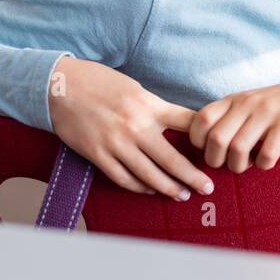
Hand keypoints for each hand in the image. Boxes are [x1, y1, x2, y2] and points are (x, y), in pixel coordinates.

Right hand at [47, 57, 212, 199]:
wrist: (61, 86)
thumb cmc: (99, 83)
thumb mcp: (134, 88)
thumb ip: (155, 107)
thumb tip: (180, 124)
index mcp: (149, 104)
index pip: (187, 122)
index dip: (205, 138)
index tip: (217, 150)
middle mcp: (136, 125)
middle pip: (172, 159)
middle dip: (193, 177)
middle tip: (207, 188)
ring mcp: (116, 143)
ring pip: (149, 175)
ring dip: (168, 188)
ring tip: (182, 195)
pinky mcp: (98, 155)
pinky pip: (123, 178)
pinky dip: (139, 187)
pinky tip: (150, 189)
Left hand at [189, 81, 279, 173]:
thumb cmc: (266, 109)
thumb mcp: (243, 105)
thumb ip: (223, 118)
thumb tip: (199, 147)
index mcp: (232, 100)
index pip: (202, 119)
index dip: (198, 140)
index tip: (207, 149)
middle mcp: (247, 104)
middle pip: (217, 138)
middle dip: (215, 160)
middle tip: (224, 164)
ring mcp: (267, 113)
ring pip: (238, 149)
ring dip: (238, 165)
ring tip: (245, 164)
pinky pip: (267, 154)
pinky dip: (262, 164)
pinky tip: (264, 161)